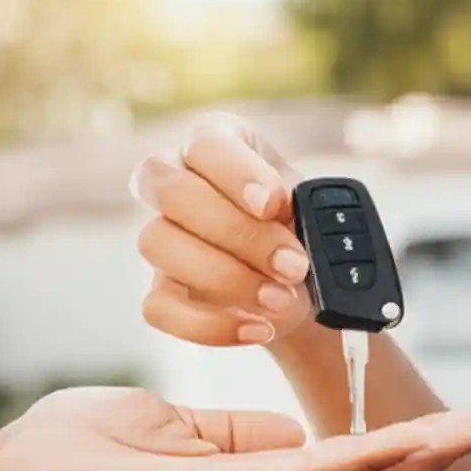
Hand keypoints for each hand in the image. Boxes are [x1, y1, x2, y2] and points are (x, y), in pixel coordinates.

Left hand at [0, 387, 470, 470]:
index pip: (354, 470)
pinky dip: (360, 461)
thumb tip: (298, 433)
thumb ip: (246, 435)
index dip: (414, 451)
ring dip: (421, 458)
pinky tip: (404, 445)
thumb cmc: (92, 453)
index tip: (468, 424)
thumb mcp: (188, 430)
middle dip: (443, 456)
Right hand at [130, 115, 313, 346]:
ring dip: (225, 277)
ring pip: (155, 242)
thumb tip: (300, 245)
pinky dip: (210, 324)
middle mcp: (176, 182)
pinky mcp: (159, 288)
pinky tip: (256, 328)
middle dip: (237, 233)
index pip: (205, 143)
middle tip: (291, 264)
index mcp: (217, 145)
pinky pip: (157, 307)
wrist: (302, 283)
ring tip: (280, 299)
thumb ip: (308, 215)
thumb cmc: (302, 231)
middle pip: (171, 190)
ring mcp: (161, 236)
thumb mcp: (315, 213)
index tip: (273, 204)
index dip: (236, 174)